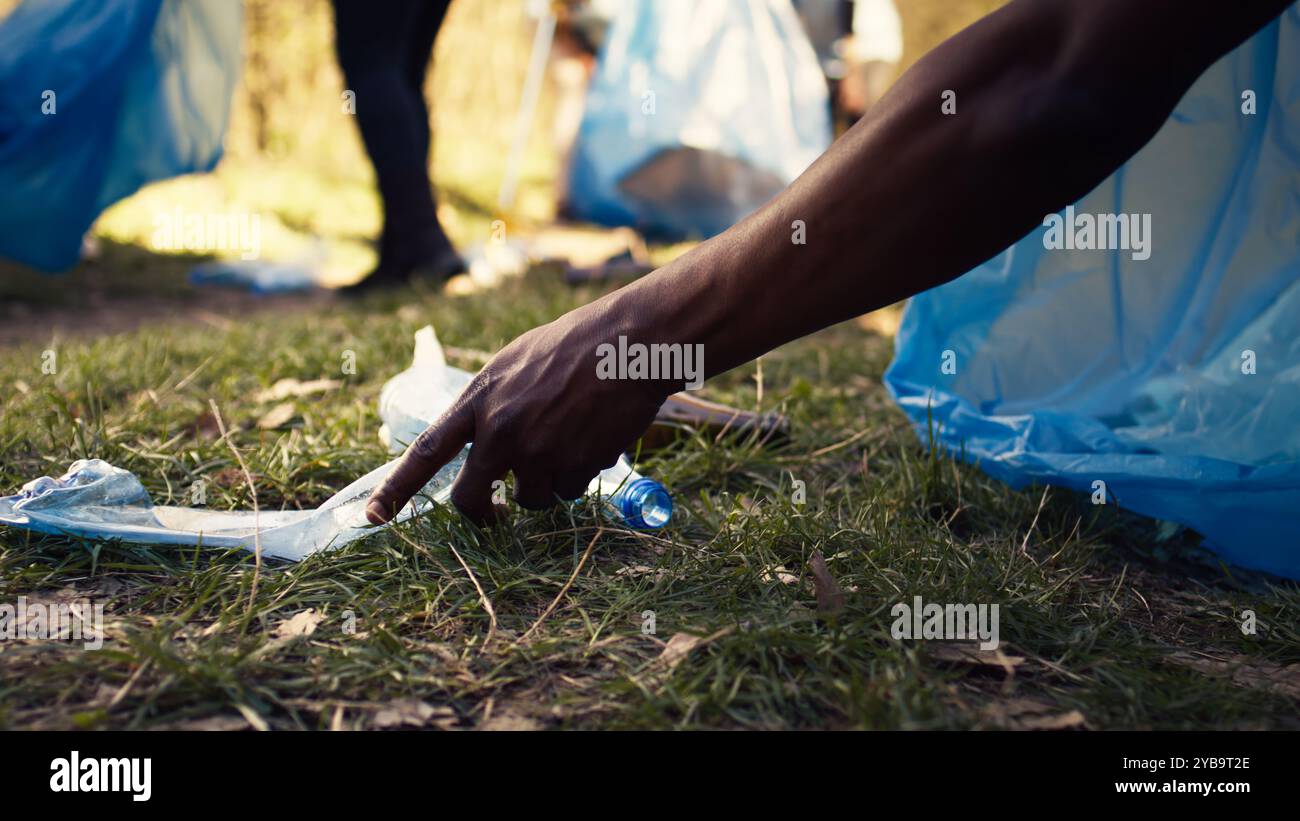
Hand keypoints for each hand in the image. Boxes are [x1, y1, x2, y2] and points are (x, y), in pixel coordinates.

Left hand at [365, 301, 669, 524]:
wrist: (628, 344)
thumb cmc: (575, 344)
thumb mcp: (514, 362)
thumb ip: (491, 402)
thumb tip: (480, 438)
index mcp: (479, 400)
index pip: (425, 452)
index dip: (395, 490)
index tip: (371, 518)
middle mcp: (501, 431)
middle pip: (470, 498)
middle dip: (482, 513)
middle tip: (496, 513)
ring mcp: (538, 452)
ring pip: (531, 499)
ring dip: (547, 484)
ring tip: (569, 442)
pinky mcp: (574, 466)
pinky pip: (569, 491)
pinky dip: (579, 475)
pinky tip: (593, 438)